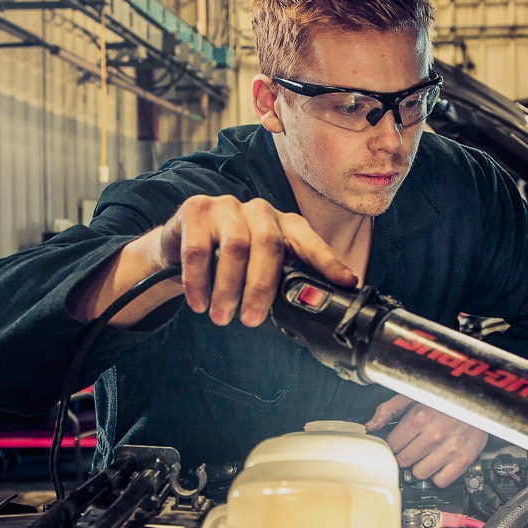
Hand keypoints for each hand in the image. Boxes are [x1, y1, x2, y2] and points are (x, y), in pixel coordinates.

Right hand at [147, 195, 356, 325]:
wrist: (181, 243)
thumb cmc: (229, 261)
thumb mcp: (260, 269)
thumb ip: (283, 282)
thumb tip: (310, 311)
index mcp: (285, 225)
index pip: (310, 242)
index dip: (328, 262)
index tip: (346, 283)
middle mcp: (261, 211)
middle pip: (269, 244)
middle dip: (262, 287)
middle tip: (252, 320)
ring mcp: (228, 207)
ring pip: (235, 246)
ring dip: (228, 288)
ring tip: (222, 316)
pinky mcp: (197, 210)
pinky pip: (199, 249)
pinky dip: (198, 281)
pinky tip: (199, 302)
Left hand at [367, 394, 488, 487]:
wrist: (482, 400)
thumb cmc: (447, 397)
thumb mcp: (415, 394)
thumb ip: (389, 409)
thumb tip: (371, 426)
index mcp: (419, 417)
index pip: (392, 445)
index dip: (394, 444)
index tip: (400, 441)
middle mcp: (434, 435)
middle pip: (403, 461)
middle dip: (406, 455)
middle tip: (415, 446)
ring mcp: (449, 449)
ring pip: (419, 473)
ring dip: (421, 466)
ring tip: (428, 453)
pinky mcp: (464, 460)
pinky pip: (441, 481)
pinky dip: (438, 475)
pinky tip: (440, 462)